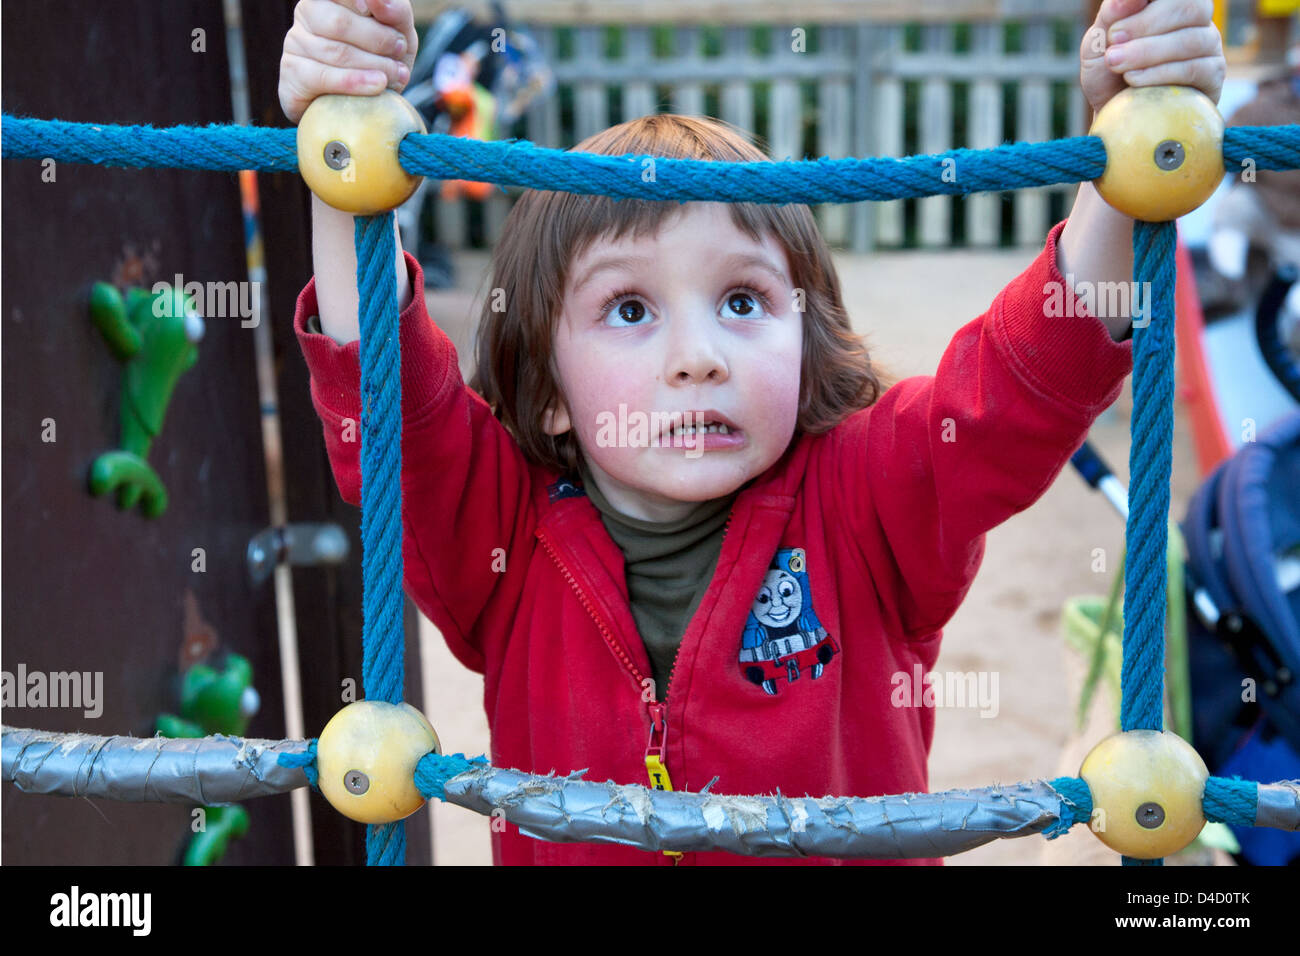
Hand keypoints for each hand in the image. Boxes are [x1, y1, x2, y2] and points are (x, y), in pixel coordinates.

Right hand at [279, 0, 417, 124]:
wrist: (366, 102)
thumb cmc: (382, 57)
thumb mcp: (398, 31)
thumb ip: (395, 10)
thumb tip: (380, 1)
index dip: (361, 2)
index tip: (374, 12)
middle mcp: (306, 13)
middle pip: (339, 23)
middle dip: (378, 39)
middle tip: (399, 50)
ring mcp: (296, 43)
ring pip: (335, 52)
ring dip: (374, 64)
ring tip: (397, 73)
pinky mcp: (292, 74)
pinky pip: (323, 77)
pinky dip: (355, 82)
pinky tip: (378, 85)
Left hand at [1080, 0, 1225, 113]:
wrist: (1114, 115)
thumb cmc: (1108, 74)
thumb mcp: (1099, 42)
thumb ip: (1110, 17)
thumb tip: (1120, 0)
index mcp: (1170, 4)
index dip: (1145, 0)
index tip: (1116, 14)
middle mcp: (1195, 19)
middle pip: (1191, 6)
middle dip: (1147, 23)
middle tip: (1114, 40)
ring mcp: (1208, 46)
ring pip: (1192, 39)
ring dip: (1148, 51)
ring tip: (1115, 63)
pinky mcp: (1212, 76)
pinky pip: (1195, 69)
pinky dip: (1160, 73)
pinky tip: (1133, 80)